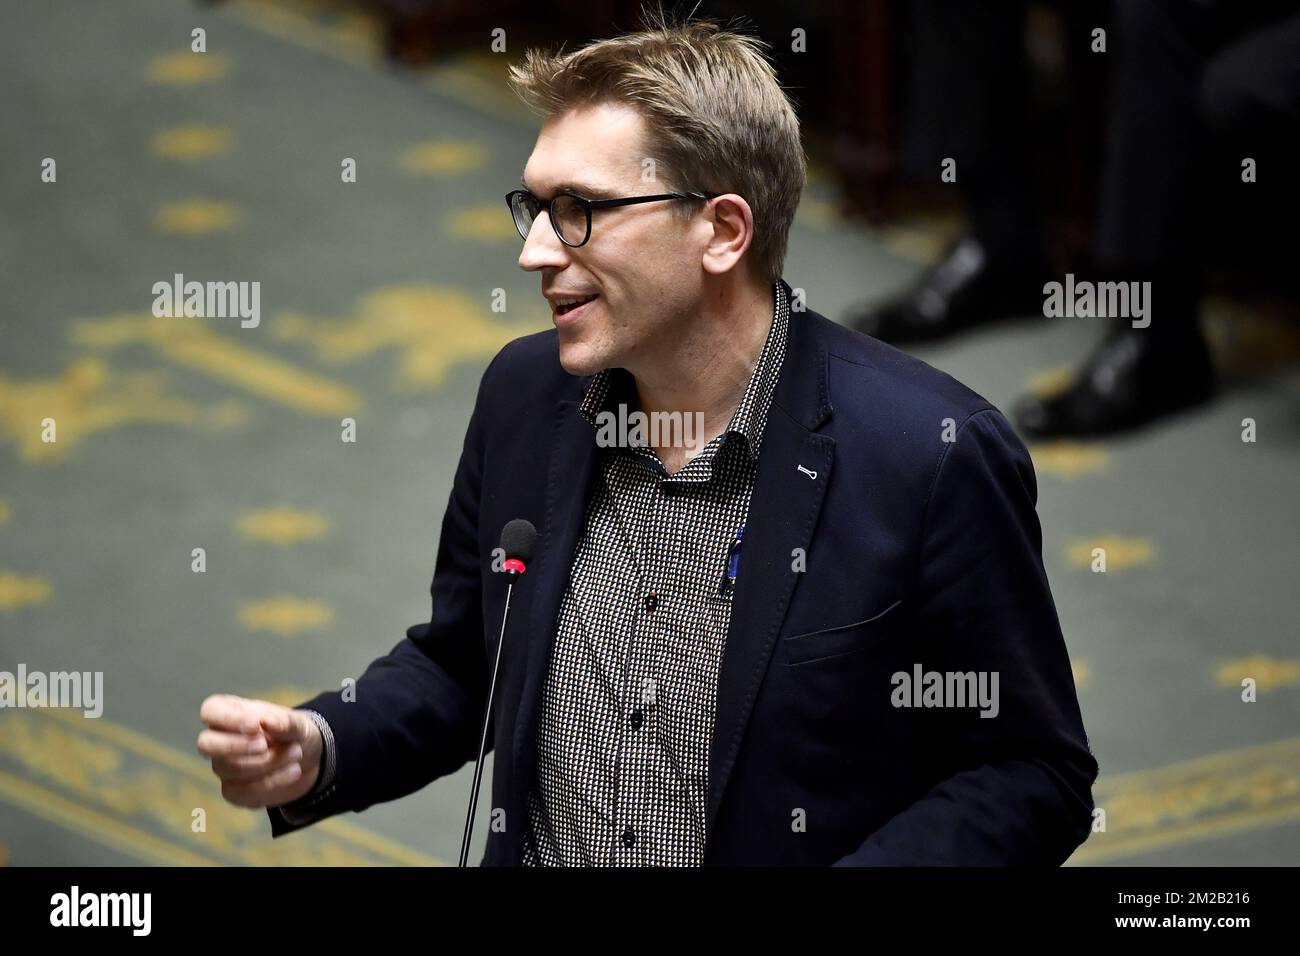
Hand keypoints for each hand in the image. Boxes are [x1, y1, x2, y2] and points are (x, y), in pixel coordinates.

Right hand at [198, 694, 322, 808]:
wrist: (306, 758)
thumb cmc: (292, 731)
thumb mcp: (297, 722)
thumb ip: (285, 721)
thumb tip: (267, 721)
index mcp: (229, 712)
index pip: (210, 711)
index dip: (228, 719)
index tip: (255, 724)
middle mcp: (219, 739)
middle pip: (205, 744)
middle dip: (237, 746)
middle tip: (265, 745)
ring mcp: (223, 766)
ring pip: (231, 769)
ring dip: (268, 762)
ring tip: (296, 752)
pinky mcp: (233, 790)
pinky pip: (242, 792)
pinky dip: (272, 782)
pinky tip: (293, 771)